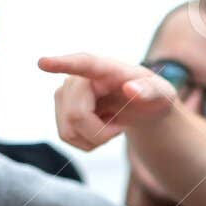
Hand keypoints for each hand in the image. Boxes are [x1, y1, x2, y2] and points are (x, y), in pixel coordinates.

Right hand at [38, 53, 178, 151]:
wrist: (140, 104)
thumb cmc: (152, 95)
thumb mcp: (163, 94)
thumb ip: (151, 91)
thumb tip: (131, 89)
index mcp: (106, 68)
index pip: (82, 64)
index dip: (62, 64)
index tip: (42, 63)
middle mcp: (80, 77)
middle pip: (76, 115)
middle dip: (99, 134)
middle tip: (119, 129)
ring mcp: (66, 91)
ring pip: (68, 129)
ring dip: (93, 139)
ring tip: (110, 126)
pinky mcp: (60, 107)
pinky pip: (66, 136)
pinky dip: (86, 142)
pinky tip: (99, 129)